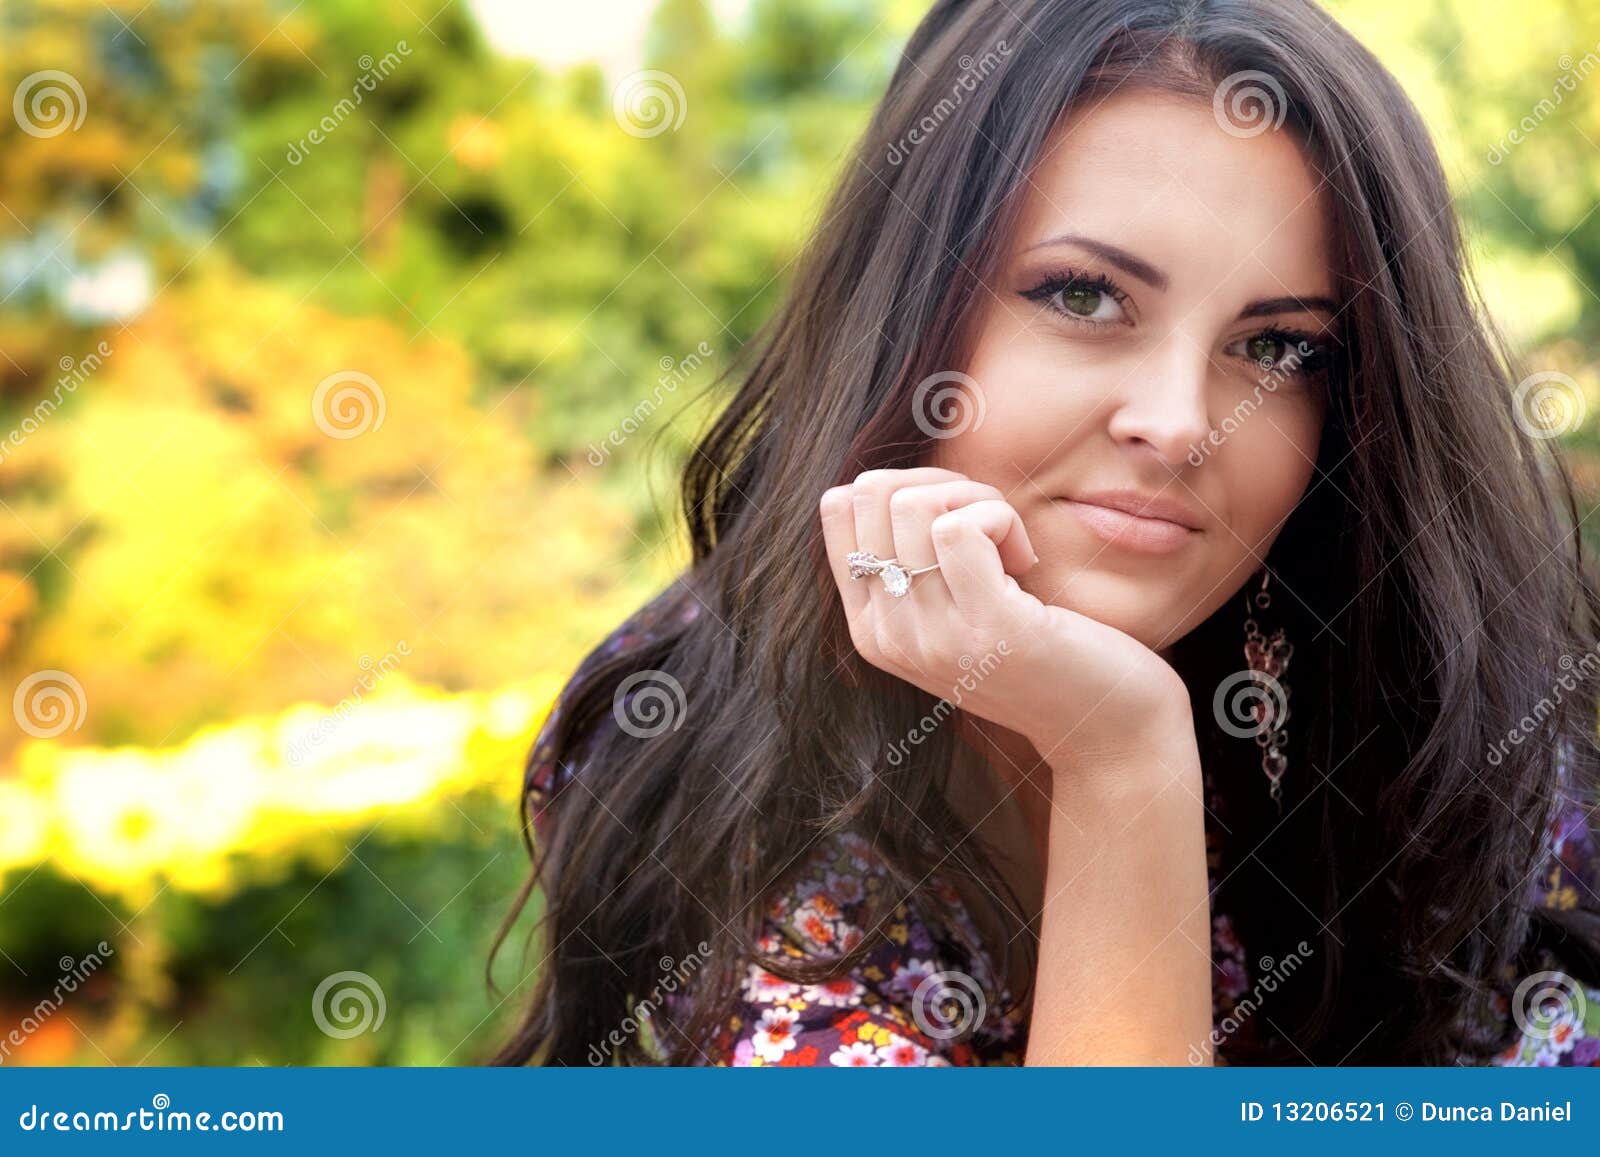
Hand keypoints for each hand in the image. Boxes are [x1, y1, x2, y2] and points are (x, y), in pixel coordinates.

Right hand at [819, 468, 1194, 786]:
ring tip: (1008, 545)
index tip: (954, 521)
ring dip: (976, 501)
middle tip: (989, 527)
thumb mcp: (951, 611)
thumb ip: (912, 563)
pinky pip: (962, 526)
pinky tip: (1024, 560)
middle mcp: (887, 637)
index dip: (903, 486)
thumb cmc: (1034, 652)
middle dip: (940, 485)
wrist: (1101, 724)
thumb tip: (892, 479)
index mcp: (869, 628)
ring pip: (914, 504)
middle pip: (872, 494)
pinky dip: (1001, 519)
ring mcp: (932, 636)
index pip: (837, 508)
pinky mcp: (987, 627)